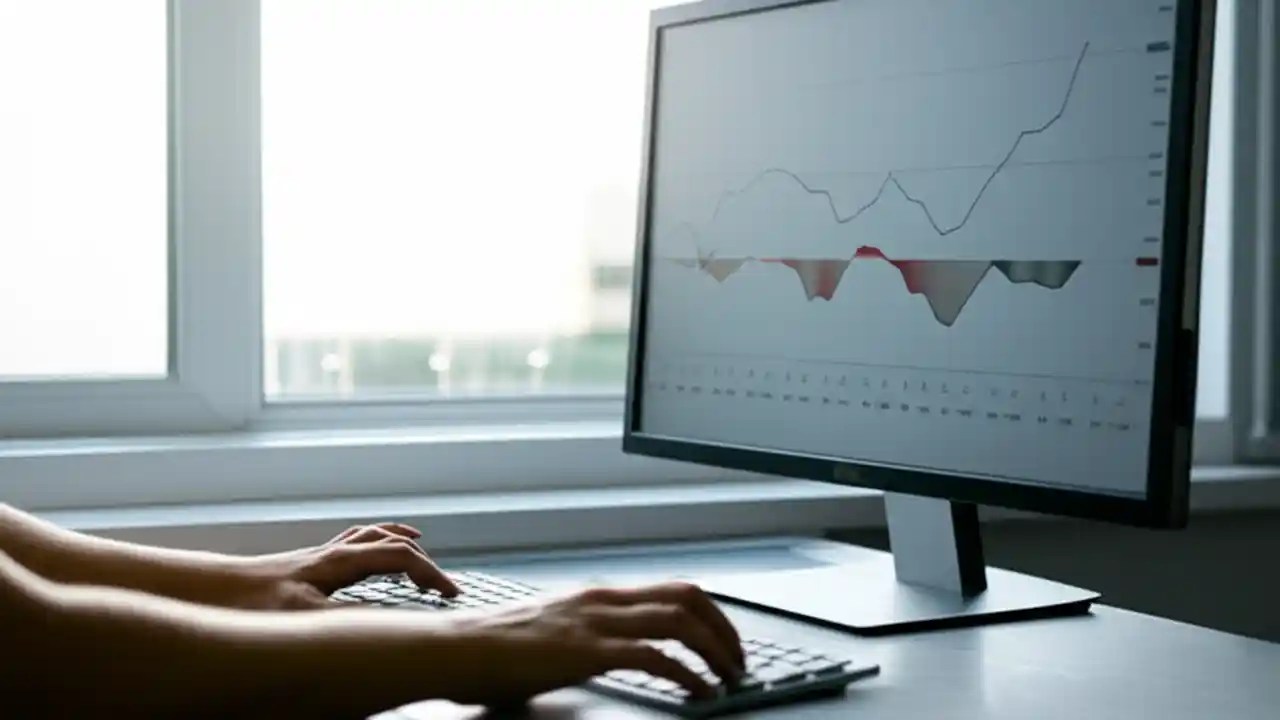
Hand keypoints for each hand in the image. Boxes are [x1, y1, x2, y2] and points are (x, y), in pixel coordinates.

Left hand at [230, 522, 458, 609]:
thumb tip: (392, 619)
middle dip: (424, 561)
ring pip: (373, 536)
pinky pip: (354, 544)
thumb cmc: (253, 603)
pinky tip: (368, 558)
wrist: (213, 590)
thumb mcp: (306, 617)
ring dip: (400, 541)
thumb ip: (351, 616)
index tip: (451, 596)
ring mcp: (323, 555)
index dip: (432, 575)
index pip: (402, 557)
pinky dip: (374, 545)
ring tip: (419, 546)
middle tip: (442, 587)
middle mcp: (335, 552)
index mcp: (341, 561)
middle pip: (393, 541)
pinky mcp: (310, 564)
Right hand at [448, 581, 745, 705]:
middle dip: (723, 628)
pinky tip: (698, 693)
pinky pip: (656, 657)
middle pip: (687, 597)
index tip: (724, 641)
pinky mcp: (587, 651)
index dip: (710, 613)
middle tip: (738, 661)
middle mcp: (603, 600)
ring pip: (680, 621)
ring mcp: (596, 622)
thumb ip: (584, 639)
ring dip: (715, 650)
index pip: (672, 589)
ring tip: (729, 678)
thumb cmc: (492, 650)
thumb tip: (607, 658)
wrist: (454, 650)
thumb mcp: (551, 634)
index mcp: (597, 596)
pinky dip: (687, 674)